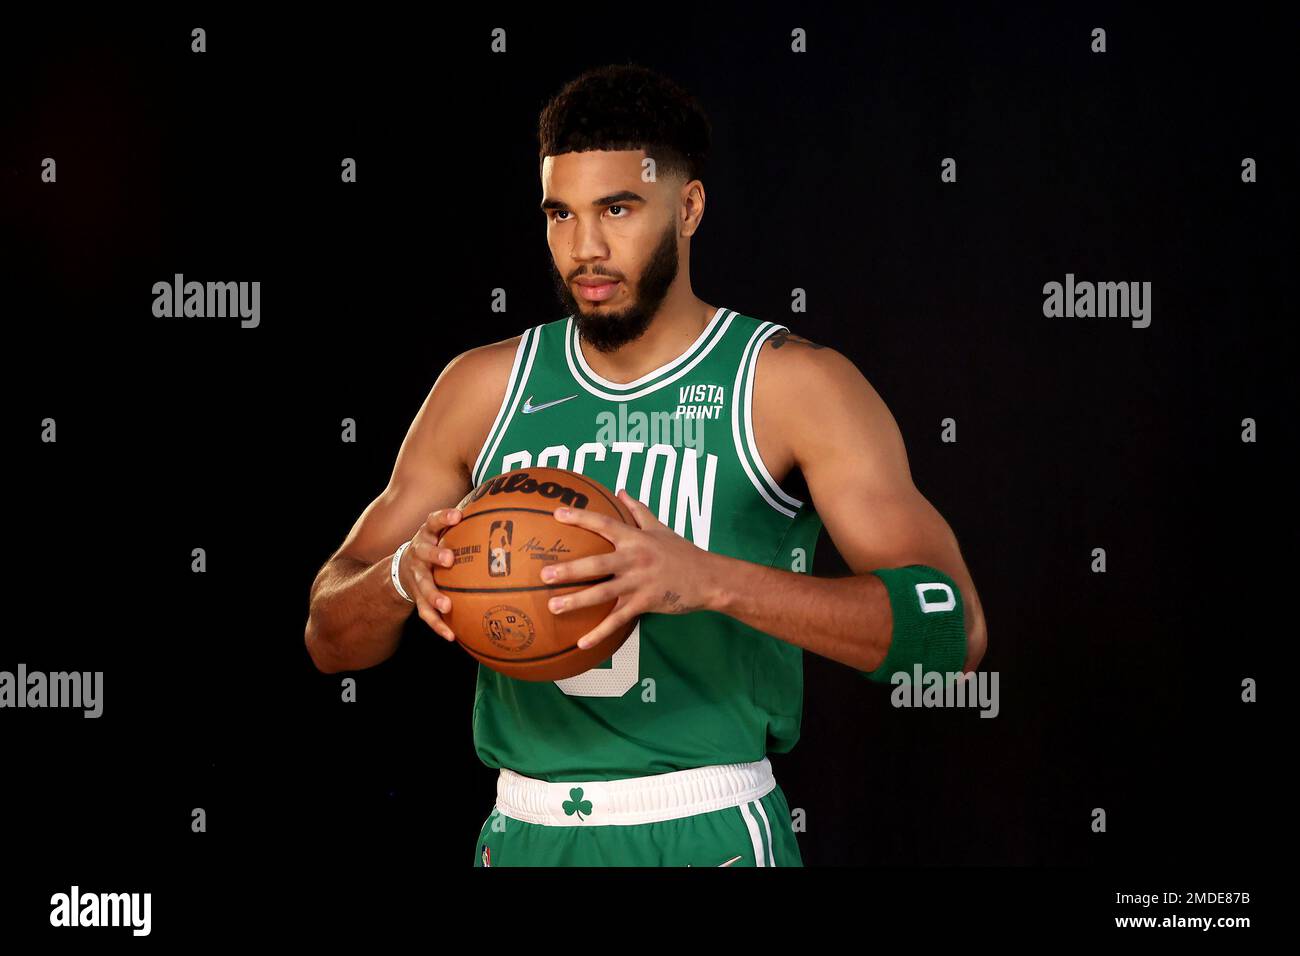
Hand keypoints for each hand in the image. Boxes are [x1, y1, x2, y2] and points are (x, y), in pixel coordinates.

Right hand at [400, 507, 461, 640]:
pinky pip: (425, 613)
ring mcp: (416, 577)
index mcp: (427, 535)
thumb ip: (466, 526)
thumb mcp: (442, 532)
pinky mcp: (416, 598)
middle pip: (424, 553)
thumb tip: (503, 516)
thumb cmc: (435, 547)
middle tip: (449, 559)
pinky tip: (451, 636)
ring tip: (447, 605)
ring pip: (423, 587)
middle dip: (435, 555)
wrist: (403, 569)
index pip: (433, 521)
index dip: (443, 517)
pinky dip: (437, 624)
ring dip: (434, 596)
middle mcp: (418, 554)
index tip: (457, 515)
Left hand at [540, 488, 721, 649]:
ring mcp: (639, 583)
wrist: (709, 578)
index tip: (557, 514)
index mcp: (636, 539)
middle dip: (570, 569)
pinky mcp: (645, 604)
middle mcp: (634, 559)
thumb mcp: (661, 528)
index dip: (580, 518)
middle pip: (597, 563)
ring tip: (552, 606)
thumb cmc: (683, 552)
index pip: (604, 524)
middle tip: (545, 573)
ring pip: (603, 593)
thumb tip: (621, 491)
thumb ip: (638, 510)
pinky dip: (599, 633)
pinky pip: (618, 620)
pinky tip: (581, 643)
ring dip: (576, 601)